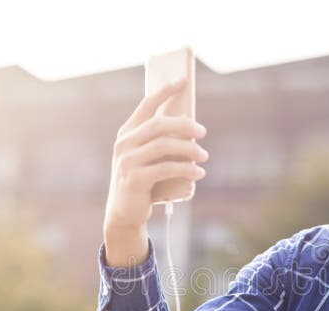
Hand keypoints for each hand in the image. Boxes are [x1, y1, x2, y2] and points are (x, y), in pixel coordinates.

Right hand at [103, 77, 208, 265]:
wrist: (124, 212)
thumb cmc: (142, 181)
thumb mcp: (147, 158)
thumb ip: (160, 141)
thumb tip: (190, 125)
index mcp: (127, 133)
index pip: (146, 105)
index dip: (165, 91)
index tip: (183, 80)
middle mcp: (124, 144)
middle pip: (159, 125)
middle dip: (184, 125)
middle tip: (203, 131)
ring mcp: (128, 161)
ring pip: (164, 146)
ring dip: (189, 149)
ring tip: (204, 156)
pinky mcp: (135, 179)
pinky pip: (166, 169)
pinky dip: (186, 169)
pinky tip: (198, 173)